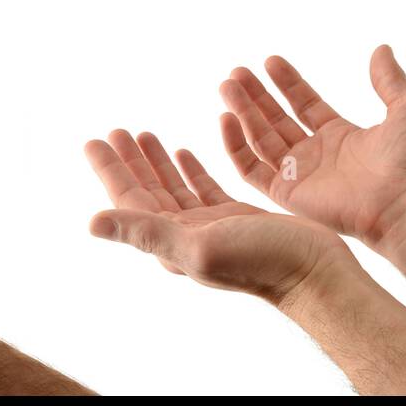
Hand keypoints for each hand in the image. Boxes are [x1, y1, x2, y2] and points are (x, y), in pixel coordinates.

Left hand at [85, 129, 348, 302]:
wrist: (315, 274)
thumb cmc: (259, 262)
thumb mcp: (195, 245)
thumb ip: (144, 231)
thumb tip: (90, 223)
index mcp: (169, 241)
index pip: (129, 199)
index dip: (110, 170)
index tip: (94, 141)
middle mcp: (184, 235)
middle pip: (146, 191)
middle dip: (128, 161)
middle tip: (115, 131)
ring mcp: (209, 226)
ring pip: (173, 187)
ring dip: (156, 162)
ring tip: (142, 134)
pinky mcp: (235, 218)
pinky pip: (203, 189)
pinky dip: (190, 170)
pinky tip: (183, 151)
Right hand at [218, 44, 405, 251]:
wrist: (404, 205)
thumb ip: (390, 80)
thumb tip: (381, 49)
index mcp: (339, 136)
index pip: (304, 104)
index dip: (288, 83)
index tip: (270, 61)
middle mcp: (315, 154)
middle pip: (276, 118)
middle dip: (256, 94)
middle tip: (237, 72)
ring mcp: (298, 174)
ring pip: (259, 137)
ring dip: (242, 110)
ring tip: (227, 85)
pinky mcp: (285, 192)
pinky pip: (250, 168)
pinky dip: (235, 145)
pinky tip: (226, 118)